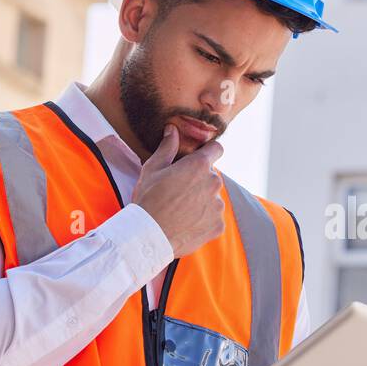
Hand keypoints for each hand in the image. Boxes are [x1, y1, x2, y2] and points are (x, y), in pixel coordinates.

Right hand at [131, 124, 225, 257]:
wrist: (149, 236)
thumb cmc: (148, 199)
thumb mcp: (153, 169)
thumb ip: (167, 147)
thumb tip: (172, 129)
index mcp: (199, 166)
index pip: (217, 149)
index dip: (208, 151)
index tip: (199, 158)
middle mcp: (213, 183)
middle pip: (211, 176)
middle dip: (199, 180)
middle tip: (178, 191)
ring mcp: (217, 206)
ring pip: (212, 197)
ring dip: (201, 200)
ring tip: (180, 210)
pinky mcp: (218, 225)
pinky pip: (213, 218)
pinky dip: (203, 220)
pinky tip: (186, 223)